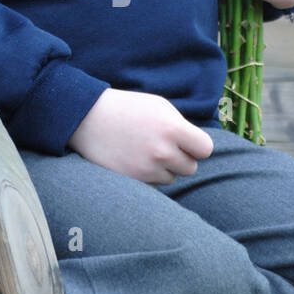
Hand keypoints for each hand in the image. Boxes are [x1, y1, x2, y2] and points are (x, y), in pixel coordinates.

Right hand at [66, 88, 213, 183]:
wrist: (88, 118)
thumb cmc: (128, 109)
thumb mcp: (160, 107)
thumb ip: (182, 127)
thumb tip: (200, 148)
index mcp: (173, 128)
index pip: (205, 149)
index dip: (197, 146)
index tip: (187, 142)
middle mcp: (162, 152)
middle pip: (190, 168)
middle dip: (180, 159)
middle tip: (162, 146)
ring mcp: (146, 169)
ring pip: (171, 178)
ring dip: (163, 169)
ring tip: (145, 151)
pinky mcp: (132, 181)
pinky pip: (153, 186)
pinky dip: (148, 177)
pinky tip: (134, 160)